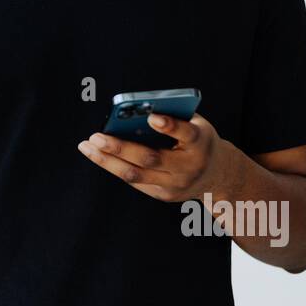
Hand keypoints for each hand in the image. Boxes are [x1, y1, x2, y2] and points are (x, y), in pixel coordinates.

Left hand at [77, 112, 240, 201]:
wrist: (219, 176)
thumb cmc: (199, 140)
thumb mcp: (195, 124)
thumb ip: (171, 116)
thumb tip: (133, 110)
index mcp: (200, 143)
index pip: (186, 134)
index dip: (169, 126)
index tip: (151, 117)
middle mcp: (188, 167)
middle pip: (150, 159)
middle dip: (120, 147)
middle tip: (96, 136)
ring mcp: (175, 185)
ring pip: (136, 175)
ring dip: (107, 161)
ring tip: (87, 146)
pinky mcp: (164, 195)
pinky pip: (135, 181)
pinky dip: (115, 167)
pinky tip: (99, 155)